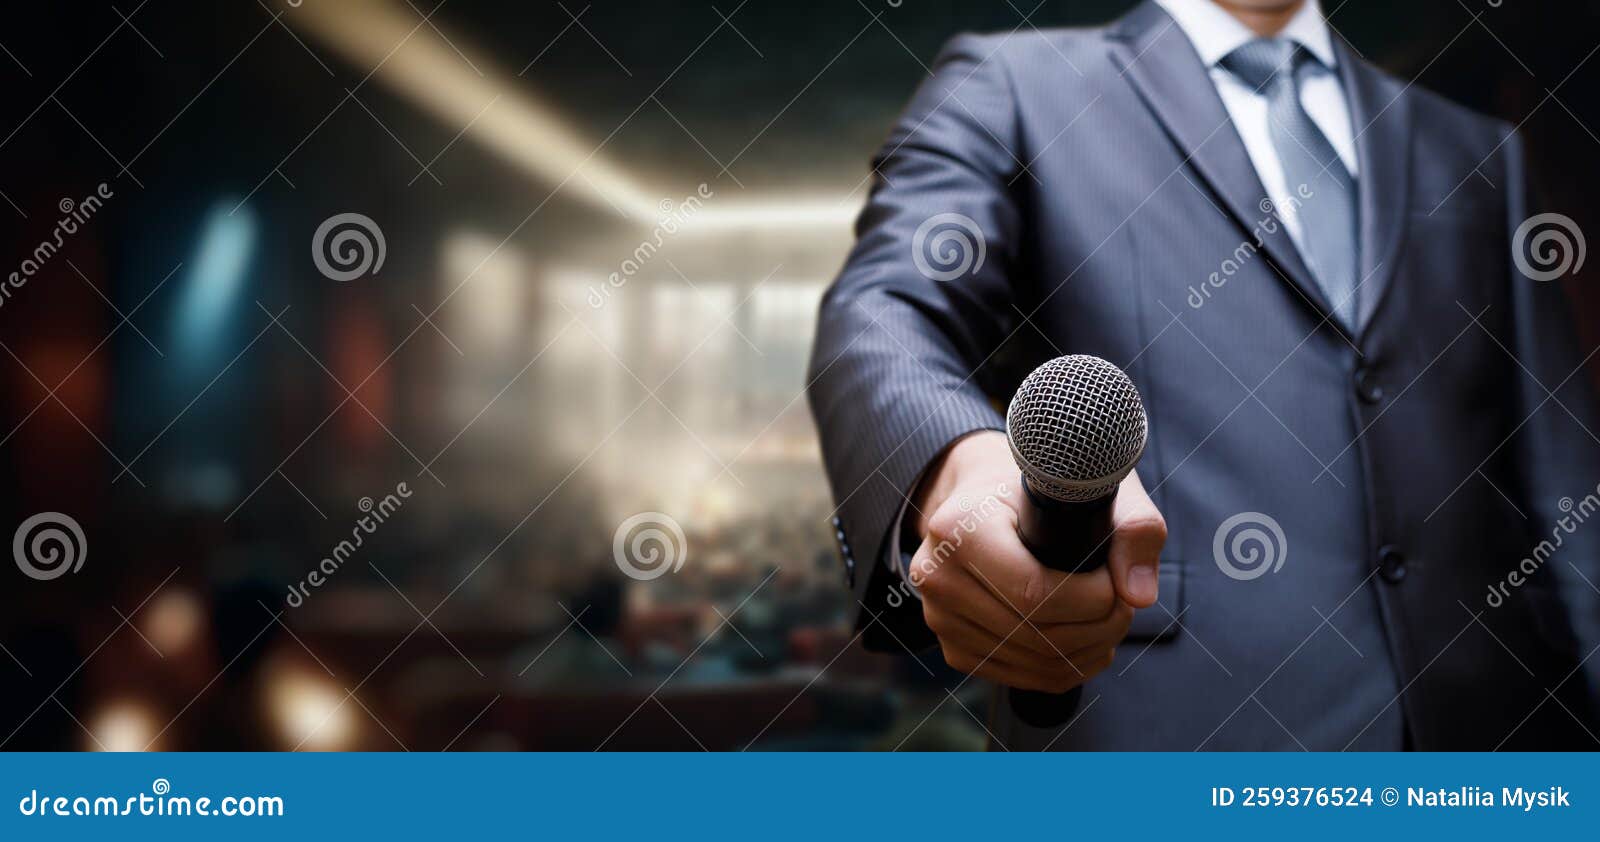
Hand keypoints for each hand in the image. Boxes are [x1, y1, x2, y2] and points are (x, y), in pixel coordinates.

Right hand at [907, 430, 1165, 692]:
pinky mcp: (953, 648)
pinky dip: (1065, 668)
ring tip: (1109, 620)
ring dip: (1087, 651)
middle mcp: (937, 575)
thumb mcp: (1092, 487)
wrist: (985, 498)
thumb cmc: (1040, 488)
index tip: (1116, 582)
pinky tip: (1084, 640)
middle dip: (1098, 627)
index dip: (1092, 600)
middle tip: (1124, 606)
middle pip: (1035, 633)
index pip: (1034, 592)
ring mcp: (939, 617)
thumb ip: (1132, 529)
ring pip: (1033, 663)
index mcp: (960, 528)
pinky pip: (1021, 678)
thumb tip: (1139, 594)